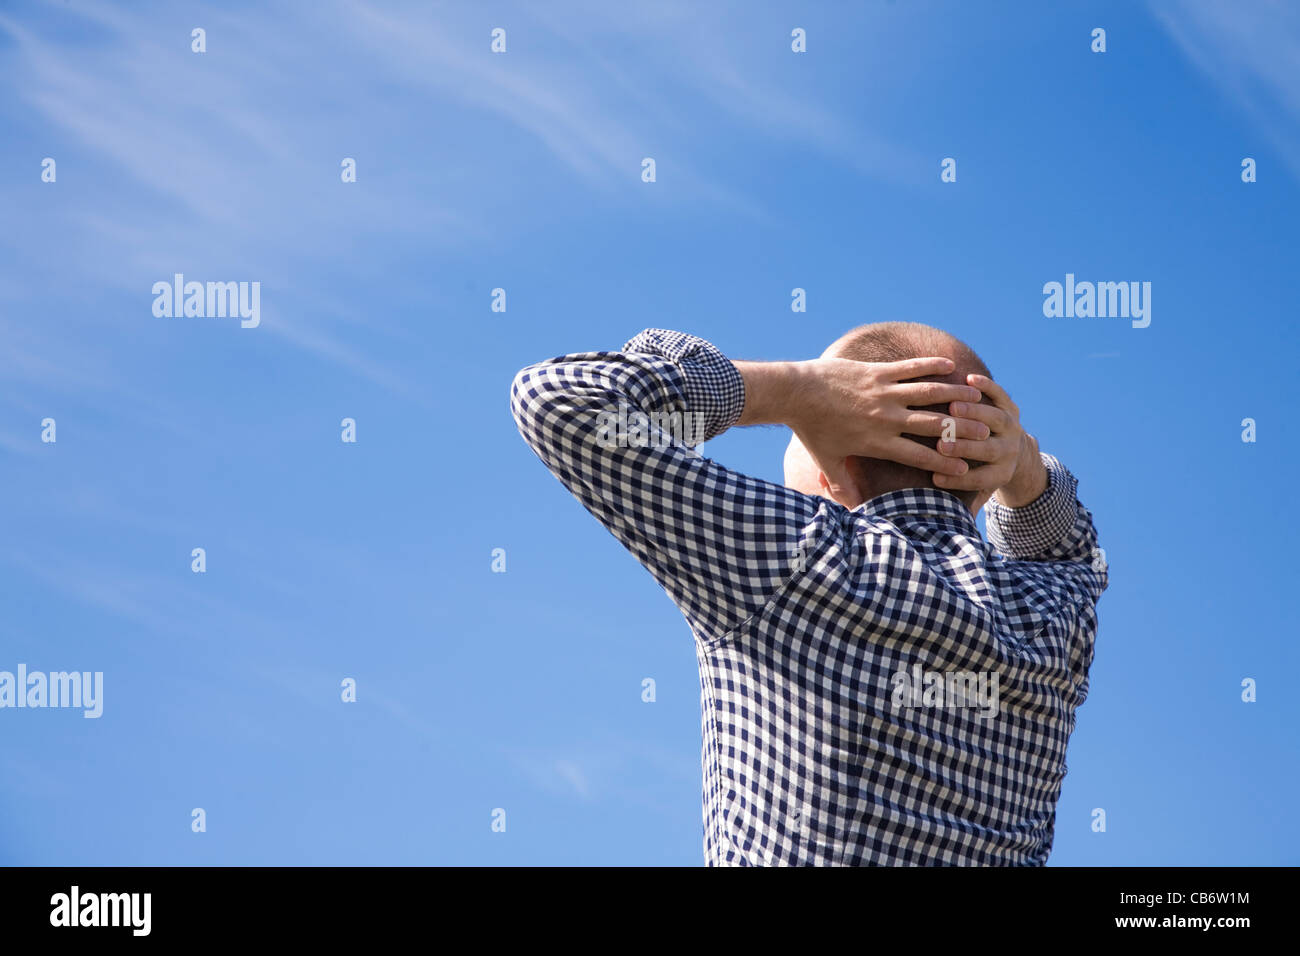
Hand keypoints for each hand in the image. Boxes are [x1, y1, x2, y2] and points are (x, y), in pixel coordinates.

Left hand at [790, 356, 988, 502]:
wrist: (796, 393)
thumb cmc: (810, 429)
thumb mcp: (826, 460)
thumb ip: (842, 485)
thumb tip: (851, 509)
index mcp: (877, 442)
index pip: (918, 457)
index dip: (944, 464)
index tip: (966, 470)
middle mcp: (886, 418)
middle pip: (933, 425)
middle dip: (961, 429)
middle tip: (985, 431)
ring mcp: (883, 392)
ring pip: (928, 393)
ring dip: (954, 394)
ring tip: (975, 396)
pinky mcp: (877, 372)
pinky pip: (911, 368)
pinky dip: (932, 366)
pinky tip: (950, 365)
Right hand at [932, 374, 1045, 506]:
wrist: (1012, 451)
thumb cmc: (980, 471)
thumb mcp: (976, 491)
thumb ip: (962, 503)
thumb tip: (940, 525)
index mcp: (1000, 474)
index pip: (979, 478)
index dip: (958, 479)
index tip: (934, 476)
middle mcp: (1009, 451)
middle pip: (988, 449)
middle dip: (964, 446)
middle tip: (941, 443)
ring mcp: (1012, 427)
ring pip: (995, 418)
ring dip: (974, 413)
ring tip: (951, 407)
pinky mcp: (1010, 406)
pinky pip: (1000, 394)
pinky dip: (986, 386)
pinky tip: (968, 379)